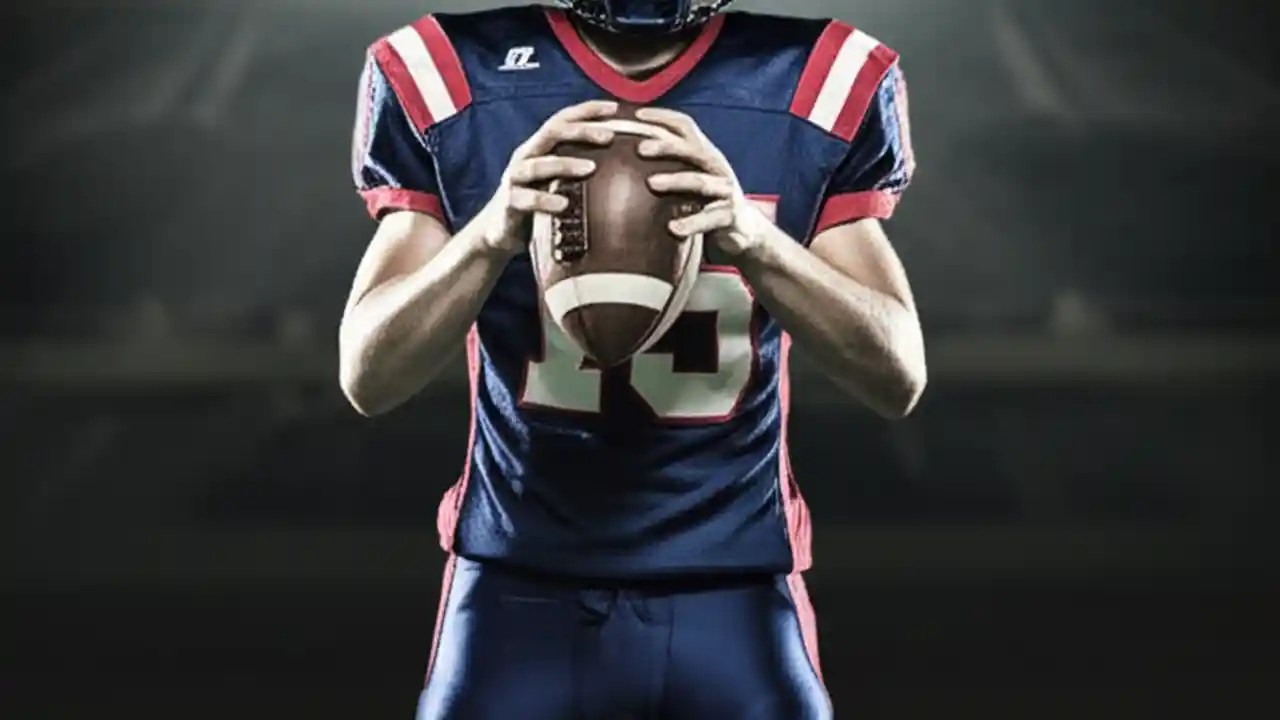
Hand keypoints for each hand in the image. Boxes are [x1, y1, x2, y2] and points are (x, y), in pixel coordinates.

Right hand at [476, 100, 618, 256]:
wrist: (499, 231)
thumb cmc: (538, 203)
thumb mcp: (558, 180)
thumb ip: (580, 167)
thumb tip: (624, 161)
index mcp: (539, 146)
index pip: (563, 119)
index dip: (588, 110)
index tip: (616, 108)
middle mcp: (526, 156)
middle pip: (552, 132)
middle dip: (581, 130)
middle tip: (610, 136)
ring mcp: (515, 178)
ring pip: (538, 165)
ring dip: (565, 164)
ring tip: (592, 168)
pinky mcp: (508, 203)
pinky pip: (526, 199)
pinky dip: (544, 200)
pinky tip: (564, 205)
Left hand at [636, 107, 771, 257]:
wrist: (743, 229)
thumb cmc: (707, 199)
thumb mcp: (693, 175)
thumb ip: (671, 161)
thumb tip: (628, 147)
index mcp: (705, 152)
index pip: (685, 126)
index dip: (662, 117)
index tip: (636, 114)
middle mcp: (717, 166)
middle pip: (692, 150)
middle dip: (666, 146)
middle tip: (639, 148)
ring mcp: (725, 191)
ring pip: (700, 182)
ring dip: (675, 181)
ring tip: (651, 183)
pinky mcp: (730, 216)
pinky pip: (709, 219)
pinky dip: (691, 223)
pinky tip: (673, 229)